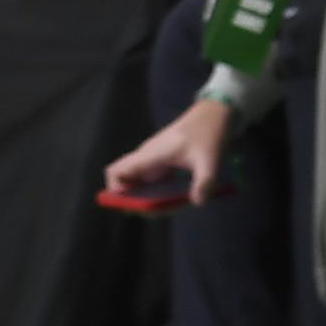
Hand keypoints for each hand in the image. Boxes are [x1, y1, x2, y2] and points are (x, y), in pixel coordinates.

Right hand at [104, 96, 228, 206]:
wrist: (210, 116)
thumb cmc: (206, 134)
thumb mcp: (209, 160)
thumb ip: (204, 182)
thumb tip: (197, 202)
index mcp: (150, 155)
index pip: (116, 171)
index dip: (115, 190)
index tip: (132, 204)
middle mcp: (146, 158)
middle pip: (122, 180)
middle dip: (130, 199)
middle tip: (152, 210)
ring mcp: (152, 160)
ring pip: (134, 181)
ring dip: (141, 197)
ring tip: (163, 207)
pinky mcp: (160, 162)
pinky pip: (147, 180)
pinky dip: (152, 192)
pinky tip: (170, 198)